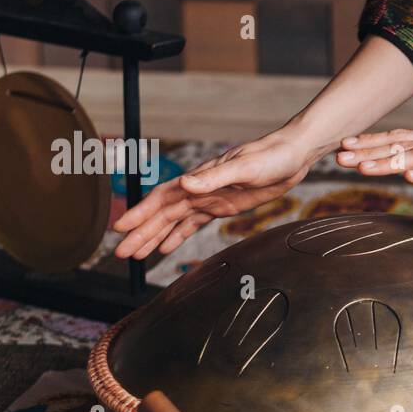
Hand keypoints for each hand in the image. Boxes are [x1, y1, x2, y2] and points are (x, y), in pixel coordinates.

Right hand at [113, 128, 319, 259]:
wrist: (291, 156)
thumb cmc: (269, 157)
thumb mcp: (244, 167)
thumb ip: (214, 177)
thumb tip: (185, 183)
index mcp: (199, 179)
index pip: (161, 198)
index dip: (140, 213)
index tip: (121, 227)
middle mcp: (199, 190)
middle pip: (162, 214)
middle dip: (140, 233)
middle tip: (120, 253)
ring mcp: (209, 199)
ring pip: (173, 222)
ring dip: (153, 237)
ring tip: (135, 255)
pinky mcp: (222, 207)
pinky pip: (193, 224)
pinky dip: (177, 236)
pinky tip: (165, 248)